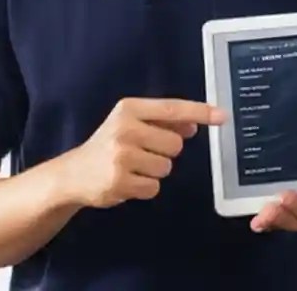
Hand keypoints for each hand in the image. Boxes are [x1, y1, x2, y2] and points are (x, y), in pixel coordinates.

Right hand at [61, 98, 225, 209]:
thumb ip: (162, 122)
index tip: (222, 116)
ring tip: (132, 168)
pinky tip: (127, 181)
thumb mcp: (130, 124)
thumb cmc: (108, 145)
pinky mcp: (119, 182)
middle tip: (142, 153)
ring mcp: (120, 156)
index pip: (172, 108)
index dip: (200, 112)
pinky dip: (145, 188)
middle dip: (165, 152)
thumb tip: (193, 124)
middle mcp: (124, 129)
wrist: (73, 173)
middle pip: (175, 144)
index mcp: (128, 109)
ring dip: (154, 172)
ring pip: (166, 168)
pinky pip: (153, 188)